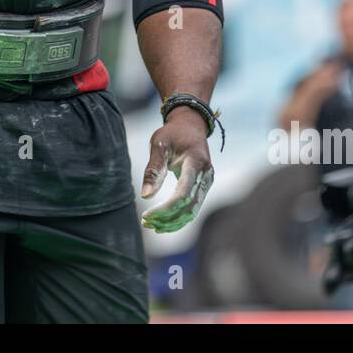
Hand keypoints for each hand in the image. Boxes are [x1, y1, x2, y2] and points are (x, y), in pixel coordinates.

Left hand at [140, 107, 213, 232]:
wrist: (190, 125)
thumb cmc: (172, 134)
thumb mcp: (159, 145)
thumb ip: (153, 170)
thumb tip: (145, 197)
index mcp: (196, 162)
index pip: (183, 193)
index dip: (165, 208)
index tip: (147, 215)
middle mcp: (206, 175)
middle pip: (189, 206)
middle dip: (167, 219)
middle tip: (146, 223)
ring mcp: (207, 182)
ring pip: (193, 211)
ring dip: (173, 222)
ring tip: (152, 226)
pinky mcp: (203, 187)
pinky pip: (193, 208)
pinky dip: (178, 217)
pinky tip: (162, 223)